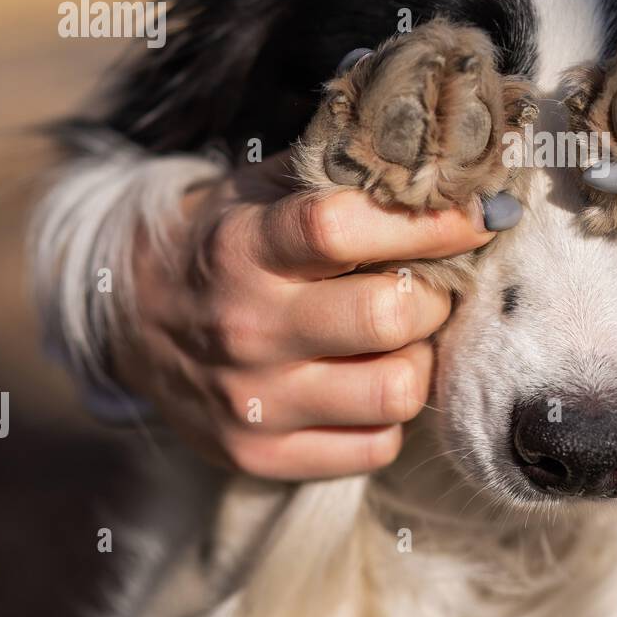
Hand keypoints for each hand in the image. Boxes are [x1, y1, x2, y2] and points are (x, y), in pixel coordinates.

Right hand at [114, 155, 500, 480]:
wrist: (136, 319)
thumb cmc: (230, 240)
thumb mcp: (266, 188)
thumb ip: (347, 172)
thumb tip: (454, 160)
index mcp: (246, 246)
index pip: (345, 227)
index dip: (429, 221)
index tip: (480, 215)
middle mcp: (246, 327)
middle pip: (389, 316)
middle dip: (431, 295)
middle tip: (426, 285)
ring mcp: (252, 402)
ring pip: (396, 390)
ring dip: (417, 359)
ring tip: (397, 340)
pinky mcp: (260, 457)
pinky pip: (376, 446)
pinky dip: (388, 415)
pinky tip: (365, 382)